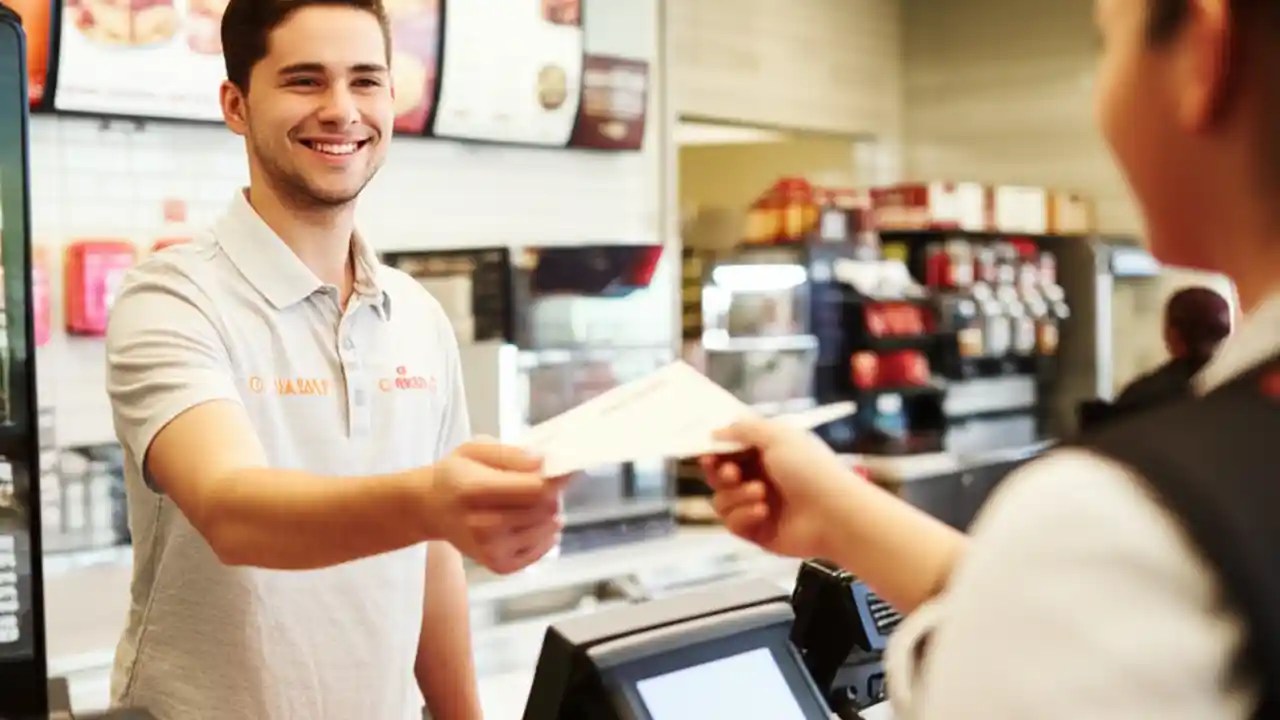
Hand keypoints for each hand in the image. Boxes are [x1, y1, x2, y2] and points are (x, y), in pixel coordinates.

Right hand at [427, 438, 567, 573]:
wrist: (431, 509)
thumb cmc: (456, 475)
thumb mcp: (476, 449)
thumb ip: (511, 454)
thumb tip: (543, 462)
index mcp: (475, 490)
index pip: (534, 489)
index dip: (554, 479)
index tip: (559, 471)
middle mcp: (482, 525)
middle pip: (544, 510)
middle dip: (552, 495)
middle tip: (542, 486)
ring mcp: (491, 549)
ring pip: (547, 530)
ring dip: (550, 514)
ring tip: (534, 503)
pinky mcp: (499, 565)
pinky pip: (541, 551)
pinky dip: (545, 535)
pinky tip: (534, 523)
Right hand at [699, 417, 853, 558]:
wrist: (835, 515)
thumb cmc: (811, 470)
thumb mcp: (778, 436)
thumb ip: (744, 429)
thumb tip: (716, 432)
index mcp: (766, 453)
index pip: (729, 451)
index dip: (715, 452)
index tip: (707, 453)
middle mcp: (760, 478)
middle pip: (719, 476)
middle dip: (720, 474)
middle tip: (732, 473)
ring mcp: (757, 505)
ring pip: (722, 501)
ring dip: (736, 495)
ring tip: (760, 493)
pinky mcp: (757, 531)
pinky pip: (733, 523)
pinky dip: (744, 516)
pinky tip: (763, 512)